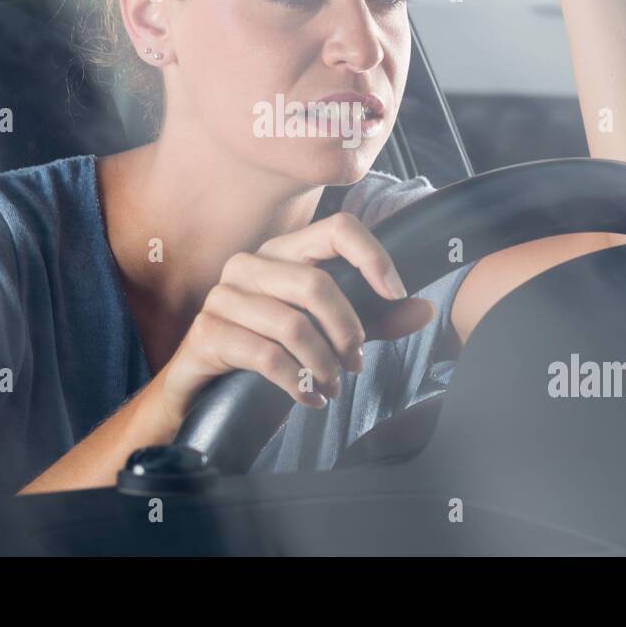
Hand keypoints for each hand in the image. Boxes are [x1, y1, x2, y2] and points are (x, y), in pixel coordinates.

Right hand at [156, 212, 436, 428]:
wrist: (200, 393)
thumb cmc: (265, 355)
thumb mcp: (326, 336)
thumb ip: (372, 321)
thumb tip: (425, 310)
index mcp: (281, 253)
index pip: (336, 228)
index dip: (372, 257)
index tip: (396, 293)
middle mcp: (249, 265)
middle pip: (316, 283)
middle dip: (347, 331)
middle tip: (355, 363)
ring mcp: (223, 296)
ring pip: (293, 324)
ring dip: (323, 365)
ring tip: (332, 387)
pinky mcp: (207, 332)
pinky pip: (265, 355)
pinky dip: (296, 382)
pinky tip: (308, 398)